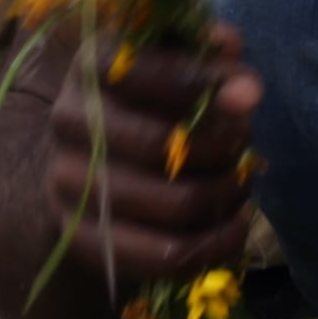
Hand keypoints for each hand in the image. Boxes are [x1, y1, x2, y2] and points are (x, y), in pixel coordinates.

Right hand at [42, 24, 258, 310]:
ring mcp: (68, 183)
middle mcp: (68, 121)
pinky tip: (232, 228)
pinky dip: (214, 246)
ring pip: (172, 205)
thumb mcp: (179, 66)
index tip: (249, 99)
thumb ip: (213, 63)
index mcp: (90, 65)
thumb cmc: (151, 103)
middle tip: (243, 147)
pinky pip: (163, 256)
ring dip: (224, 196)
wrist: (90, 163)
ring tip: (239, 186)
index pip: (141, 70)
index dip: (203, 83)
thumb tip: (245, 89)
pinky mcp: (82, 239)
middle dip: (221, 148)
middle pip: (162, 144)